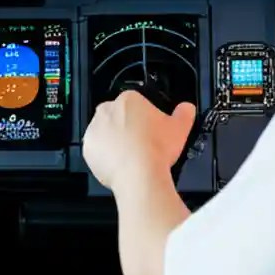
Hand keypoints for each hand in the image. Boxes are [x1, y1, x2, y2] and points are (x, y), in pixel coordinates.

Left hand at [83, 90, 197, 194]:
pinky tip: (119, 164)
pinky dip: (105, 156)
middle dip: (126, 126)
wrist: (139, 175)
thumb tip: (187, 109)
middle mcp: (107, 111)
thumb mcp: (180, 128)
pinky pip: (96, 150)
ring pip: (104, 132)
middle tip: (140, 142)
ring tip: (130, 155)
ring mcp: (95, 130)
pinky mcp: (88, 149)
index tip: (150, 129)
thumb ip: (184, 113)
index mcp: (128, 100)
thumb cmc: (156, 150)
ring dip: (113, 140)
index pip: (135, 103)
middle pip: (117, 115)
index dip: (144, 117)